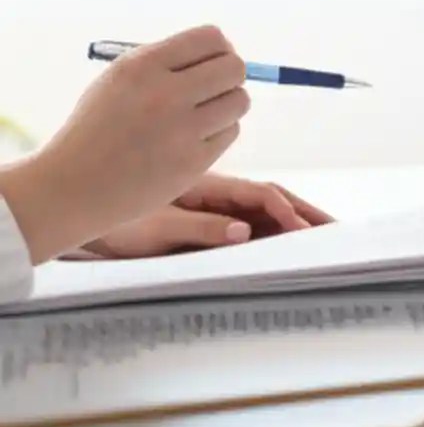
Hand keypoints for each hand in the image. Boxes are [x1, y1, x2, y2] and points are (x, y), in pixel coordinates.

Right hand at [1, 26, 249, 262]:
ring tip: (202, 114)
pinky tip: (194, 138)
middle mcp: (165, 94)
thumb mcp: (119, 79)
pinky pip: (230, 132)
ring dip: (227, 104)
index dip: (218, 49)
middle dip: (229, 75)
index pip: (210, 38)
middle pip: (234, 68)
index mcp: (143, 66)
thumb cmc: (99, 127)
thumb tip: (220, 52)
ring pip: (240, 100)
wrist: (75, 184)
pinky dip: (219, 132)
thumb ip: (166, 62)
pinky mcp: (194, 161)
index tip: (211, 61)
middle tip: (213, 88)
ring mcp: (182, 130)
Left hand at [79, 174, 333, 257]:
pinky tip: (289, 237)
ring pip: (262, 208)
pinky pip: (247, 218)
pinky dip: (273, 226)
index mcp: (208, 188)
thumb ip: (202, 228)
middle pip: (271, 199)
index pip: (259, 196)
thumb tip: (245, 231)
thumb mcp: (158, 229)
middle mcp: (216, 192)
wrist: (83, 207)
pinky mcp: (206, 216)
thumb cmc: (115, 218)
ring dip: (294, 218)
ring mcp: (213, 203)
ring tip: (325, 232)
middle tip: (337, 227)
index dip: (286, 213)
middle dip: (305, 212)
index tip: (304, 231)